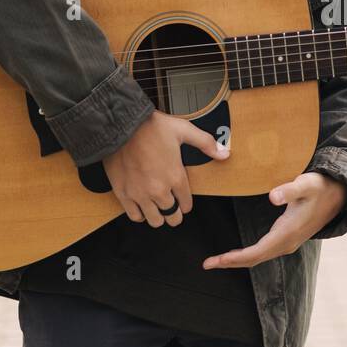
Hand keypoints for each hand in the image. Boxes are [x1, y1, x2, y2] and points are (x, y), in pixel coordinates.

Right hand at [102, 111, 229, 227]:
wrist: (120, 126)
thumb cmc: (151, 127)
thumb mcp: (183, 130)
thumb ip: (205, 143)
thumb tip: (225, 153)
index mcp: (176, 176)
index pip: (186, 204)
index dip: (187, 204)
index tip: (183, 200)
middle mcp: (159, 190)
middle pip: (172, 216)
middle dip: (175, 213)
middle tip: (172, 206)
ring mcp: (140, 194)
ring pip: (154, 220)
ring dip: (158, 216)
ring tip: (157, 207)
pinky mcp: (123, 194)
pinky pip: (135, 216)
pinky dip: (139, 214)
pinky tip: (142, 206)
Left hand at [203, 171, 346, 269]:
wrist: (339, 195)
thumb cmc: (320, 187)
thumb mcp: (306, 184)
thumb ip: (289, 189)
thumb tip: (272, 196)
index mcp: (287, 233)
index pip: (255, 252)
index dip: (234, 258)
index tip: (215, 261)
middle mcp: (286, 243)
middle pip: (254, 259)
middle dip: (230, 262)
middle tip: (207, 264)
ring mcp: (288, 242)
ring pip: (258, 257)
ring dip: (238, 260)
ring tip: (217, 260)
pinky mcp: (288, 238)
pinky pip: (263, 252)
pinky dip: (247, 254)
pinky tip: (237, 252)